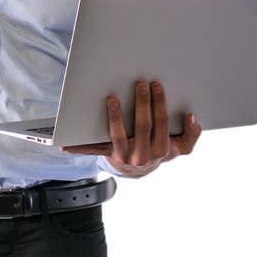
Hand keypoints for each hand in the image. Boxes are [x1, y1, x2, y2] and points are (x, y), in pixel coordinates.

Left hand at [61, 81, 201, 177]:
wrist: (138, 172)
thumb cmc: (157, 151)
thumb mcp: (179, 148)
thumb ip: (191, 135)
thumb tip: (192, 117)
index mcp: (161, 150)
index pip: (161, 124)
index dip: (159, 104)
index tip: (156, 86)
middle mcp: (142, 155)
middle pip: (143, 126)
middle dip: (142, 104)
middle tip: (140, 84)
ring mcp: (123, 156)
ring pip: (118, 136)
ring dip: (115, 117)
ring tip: (112, 100)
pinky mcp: (107, 156)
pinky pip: (92, 151)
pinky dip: (77, 148)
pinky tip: (64, 144)